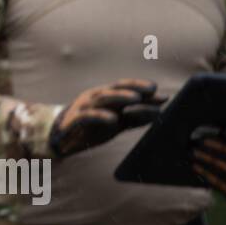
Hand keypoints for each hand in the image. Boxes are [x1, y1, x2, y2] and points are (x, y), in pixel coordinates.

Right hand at [48, 78, 166, 156]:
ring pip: (103, 98)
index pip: (123, 86)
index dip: (138, 85)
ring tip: (135, 99)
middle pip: (115, 88)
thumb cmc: (92, 127)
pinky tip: (113, 120)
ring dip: (120, 97)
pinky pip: (88, 116)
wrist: (61, 139)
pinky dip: (100, 116)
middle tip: (151, 90)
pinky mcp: (73, 120)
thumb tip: (164, 100)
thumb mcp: (118, 121)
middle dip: (133, 87)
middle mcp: (94, 97)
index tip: (156, 88)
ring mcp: (83, 107)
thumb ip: (139, 112)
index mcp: (104, 95)